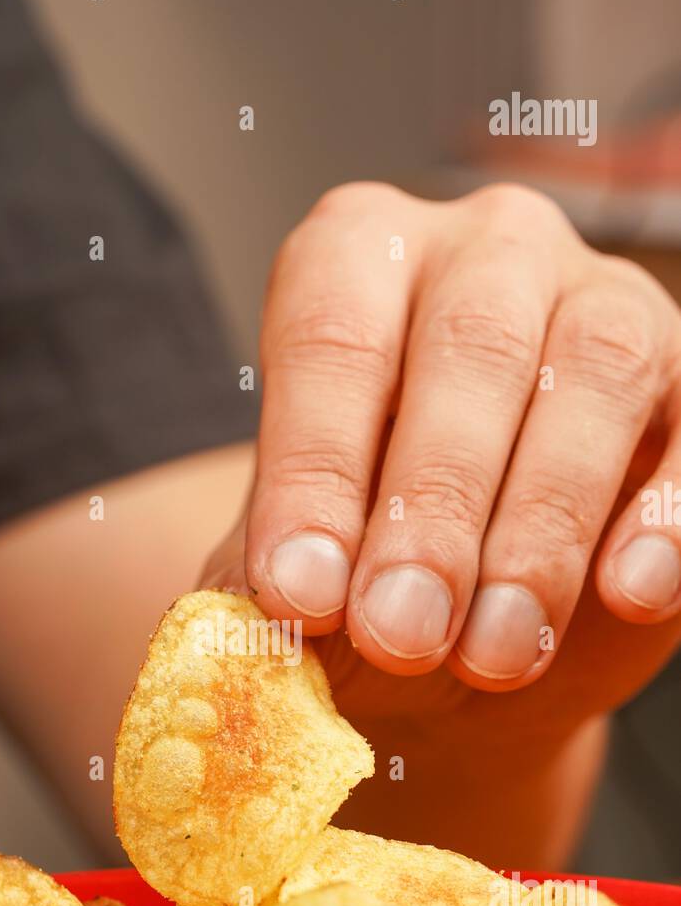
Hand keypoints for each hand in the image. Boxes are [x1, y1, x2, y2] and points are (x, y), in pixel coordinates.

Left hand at [203, 183, 680, 741]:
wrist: (462, 635)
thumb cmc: (362, 572)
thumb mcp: (300, 580)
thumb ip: (275, 591)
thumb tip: (265, 621)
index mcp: (358, 262)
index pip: (333, 339)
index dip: (314, 471)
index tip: (301, 596)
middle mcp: (483, 255)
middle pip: (471, 346)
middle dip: (433, 508)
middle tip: (401, 634)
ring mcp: (602, 303)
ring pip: (596, 373)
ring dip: (541, 529)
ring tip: (495, 649)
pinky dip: (668, 517)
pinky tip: (628, 593)